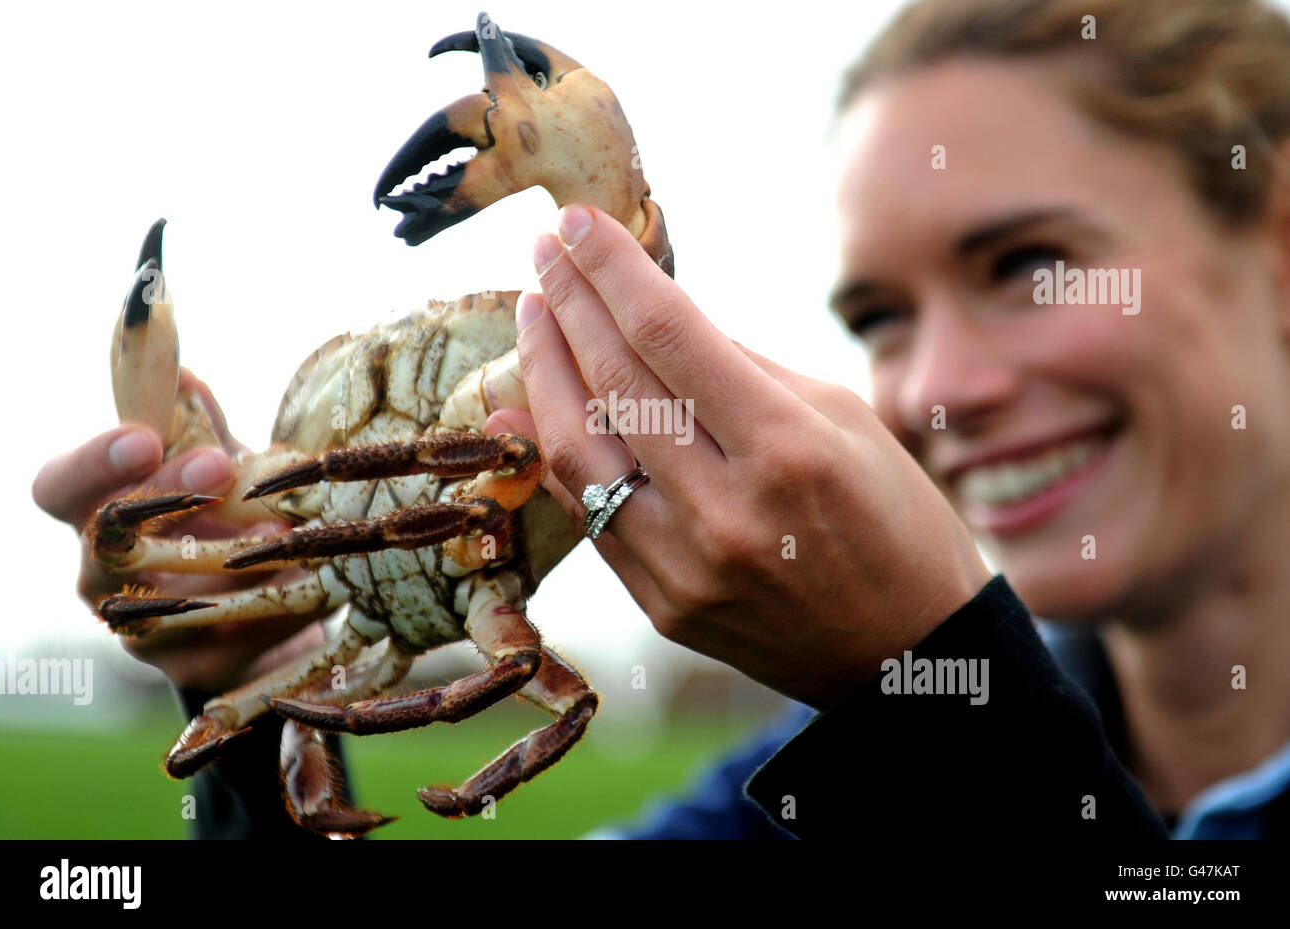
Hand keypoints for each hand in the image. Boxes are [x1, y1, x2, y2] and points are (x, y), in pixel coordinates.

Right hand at [32, 370, 326, 692]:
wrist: (266, 600)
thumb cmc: (227, 513)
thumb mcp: (216, 462)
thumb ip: (197, 423)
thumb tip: (182, 374)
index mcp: (96, 514)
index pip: (59, 489)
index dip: (92, 464)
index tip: (143, 436)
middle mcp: (101, 575)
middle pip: (102, 542)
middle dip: (160, 499)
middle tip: (219, 464)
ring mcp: (141, 630)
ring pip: (160, 603)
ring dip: (220, 561)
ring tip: (275, 529)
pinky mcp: (195, 667)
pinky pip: (226, 644)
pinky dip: (266, 609)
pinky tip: (304, 579)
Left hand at [489, 205, 991, 709]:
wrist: (906, 657)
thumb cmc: (894, 520)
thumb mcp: (843, 417)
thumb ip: (742, 365)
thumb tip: (654, 311)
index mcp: (787, 448)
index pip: (669, 333)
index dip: (612, 268)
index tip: (578, 222)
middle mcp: (727, 509)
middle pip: (615, 383)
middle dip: (570, 302)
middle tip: (545, 251)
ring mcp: (686, 567)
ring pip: (580, 452)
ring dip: (544, 372)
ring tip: (535, 314)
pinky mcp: (662, 606)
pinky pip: (590, 513)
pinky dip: (558, 450)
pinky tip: (535, 403)